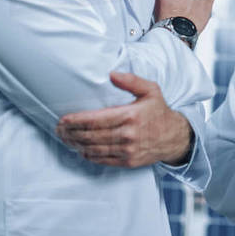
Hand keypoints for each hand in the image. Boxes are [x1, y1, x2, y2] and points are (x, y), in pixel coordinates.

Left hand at [56, 72, 193, 167]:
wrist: (175, 137)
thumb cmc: (159, 113)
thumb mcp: (151, 90)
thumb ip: (131, 81)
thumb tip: (112, 74)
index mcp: (130, 116)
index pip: (94, 120)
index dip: (75, 121)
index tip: (63, 120)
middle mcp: (127, 135)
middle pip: (90, 135)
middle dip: (71, 133)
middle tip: (59, 130)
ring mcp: (127, 150)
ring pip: (93, 149)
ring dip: (76, 144)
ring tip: (66, 139)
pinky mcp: (128, 161)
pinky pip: (103, 160)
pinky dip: (89, 155)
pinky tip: (81, 149)